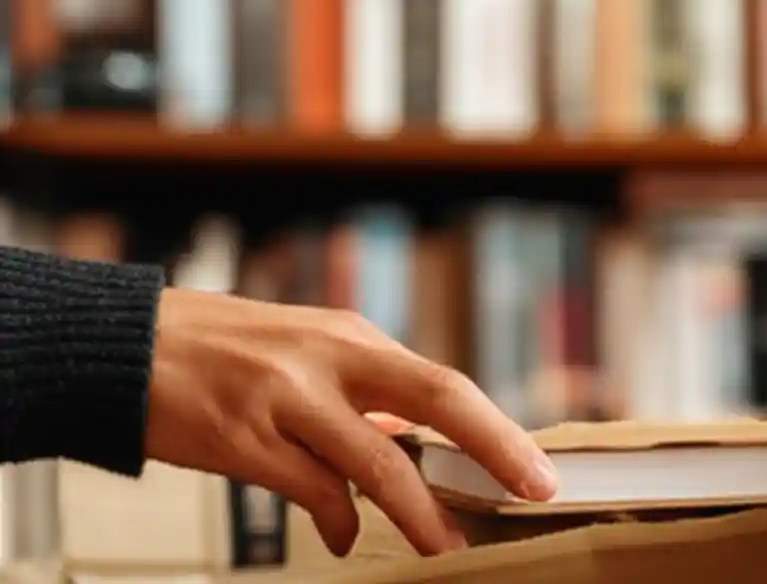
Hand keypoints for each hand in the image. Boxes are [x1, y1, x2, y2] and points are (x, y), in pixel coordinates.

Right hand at [144, 289, 556, 556]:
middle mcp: (329, 358)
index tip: (531, 465)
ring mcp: (287, 397)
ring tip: (446, 547)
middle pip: (437, 396)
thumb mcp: (300, 351)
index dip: (494, 427)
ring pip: (378, 459)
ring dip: (420, 511)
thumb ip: (357, 394)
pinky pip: (311, 491)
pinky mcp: (242, 437)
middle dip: (496, 445)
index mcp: (349, 336)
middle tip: (533, 487)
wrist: (117, 344)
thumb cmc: (214, 349)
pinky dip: (335, 521)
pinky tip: (341, 536)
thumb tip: (407, 443)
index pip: (442, 383)